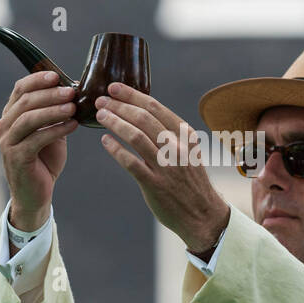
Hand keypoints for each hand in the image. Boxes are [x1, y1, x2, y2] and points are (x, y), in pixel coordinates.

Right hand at [0, 71, 78, 229]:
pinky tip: (73, 126)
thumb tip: (74, 90)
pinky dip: (56, 130)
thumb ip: (56, 113)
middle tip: (71, 92)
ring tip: (73, 107)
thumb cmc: (44, 160)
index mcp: (11, 115)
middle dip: (50, 94)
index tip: (57, 76)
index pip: (20, 89)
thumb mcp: (51, 131)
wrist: (35, 194)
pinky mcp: (16, 157)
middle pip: (25, 102)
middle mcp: (5, 126)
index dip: (37, 80)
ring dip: (53, 110)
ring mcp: (8, 142)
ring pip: (29, 118)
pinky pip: (36, 139)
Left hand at [95, 82, 230, 251]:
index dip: (133, 95)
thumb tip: (142, 115)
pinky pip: (130, 162)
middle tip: (101, 100)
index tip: (115, 87)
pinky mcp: (154, 184)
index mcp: (185, 136)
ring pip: (135, 136)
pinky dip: (116, 149)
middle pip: (143, 118)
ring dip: (114, 122)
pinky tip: (105, 142)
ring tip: (100, 116)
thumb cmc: (191, 182)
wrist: (203, 215)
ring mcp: (166, 166)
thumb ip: (171, 135)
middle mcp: (177, 147)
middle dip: (120, 105)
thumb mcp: (189, 152)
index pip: (156, 108)